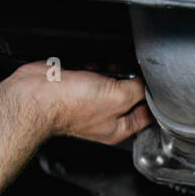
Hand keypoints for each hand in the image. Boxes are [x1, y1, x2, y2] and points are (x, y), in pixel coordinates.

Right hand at [2, 62, 152, 144]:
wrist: (37, 93)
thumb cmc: (70, 104)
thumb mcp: (117, 97)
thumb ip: (137, 90)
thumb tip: (146, 81)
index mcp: (117, 128)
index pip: (146, 115)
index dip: (153, 99)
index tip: (157, 86)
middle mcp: (105, 116)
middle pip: (130, 95)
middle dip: (131, 81)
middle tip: (131, 74)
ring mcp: (91, 100)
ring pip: (113, 81)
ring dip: (113, 71)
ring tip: (109, 70)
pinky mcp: (78, 84)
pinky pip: (95, 72)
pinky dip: (95, 66)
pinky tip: (91, 67)